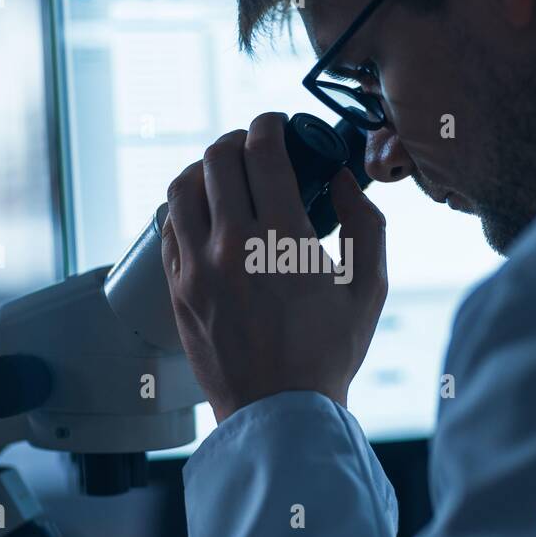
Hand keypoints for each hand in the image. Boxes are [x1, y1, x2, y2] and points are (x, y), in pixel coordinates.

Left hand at [161, 112, 387, 422]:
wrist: (278, 412)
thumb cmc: (328, 354)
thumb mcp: (369, 288)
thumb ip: (366, 224)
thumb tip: (344, 181)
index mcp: (282, 239)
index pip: (262, 151)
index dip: (268, 124)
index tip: (275, 125)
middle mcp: (231, 247)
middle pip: (216, 158)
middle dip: (236, 139)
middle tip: (251, 146)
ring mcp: (196, 270)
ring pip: (181, 188)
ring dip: (203, 170)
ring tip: (222, 176)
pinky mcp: (175, 291)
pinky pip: (166, 228)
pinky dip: (184, 210)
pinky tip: (203, 216)